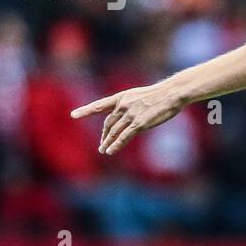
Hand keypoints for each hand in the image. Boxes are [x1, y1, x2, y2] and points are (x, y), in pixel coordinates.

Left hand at [71, 81, 185, 154]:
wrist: (172, 93)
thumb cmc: (161, 94)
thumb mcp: (141, 96)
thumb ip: (131, 106)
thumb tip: (127, 118)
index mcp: (122, 97)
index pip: (100, 105)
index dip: (86, 110)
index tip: (74, 115)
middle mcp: (123, 105)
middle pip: (108, 123)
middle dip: (104, 135)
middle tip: (101, 145)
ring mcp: (130, 115)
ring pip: (114, 132)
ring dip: (107, 142)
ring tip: (103, 150)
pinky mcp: (139, 124)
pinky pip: (124, 137)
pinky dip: (116, 145)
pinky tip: (110, 151)